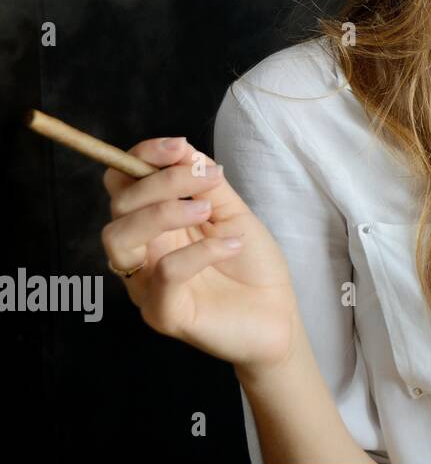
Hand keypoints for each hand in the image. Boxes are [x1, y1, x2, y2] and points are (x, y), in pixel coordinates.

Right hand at [100, 136, 301, 373]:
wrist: (279, 317)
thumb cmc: (252, 266)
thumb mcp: (233, 214)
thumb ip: (207, 185)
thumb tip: (184, 150)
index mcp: (154, 226)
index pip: (123, 184)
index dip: (141, 158)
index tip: (178, 146)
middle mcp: (142, 253)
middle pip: (118, 205)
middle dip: (160, 181)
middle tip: (206, 179)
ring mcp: (147, 285)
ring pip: (119, 238)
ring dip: (164, 212)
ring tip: (207, 210)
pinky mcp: (163, 313)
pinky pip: (163, 274)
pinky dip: (199, 251)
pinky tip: (231, 245)